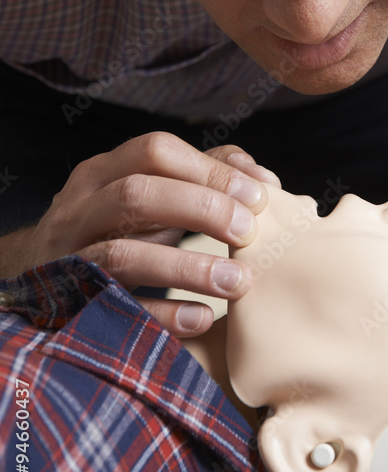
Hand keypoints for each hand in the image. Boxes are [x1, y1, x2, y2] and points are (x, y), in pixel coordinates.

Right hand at [2, 133, 279, 337]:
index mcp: (101, 172)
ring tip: (237, 282)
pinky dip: (162, 315)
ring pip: (123, 254)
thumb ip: (202, 178)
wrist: (39, 282)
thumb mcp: (147, 195)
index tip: (258, 195)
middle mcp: (78, 209)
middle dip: (200, 210)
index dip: (210, 171)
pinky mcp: (71, 305)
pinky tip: (202, 319)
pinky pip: (117, 310)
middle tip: (248, 232)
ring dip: (187, 268)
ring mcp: (69, 258)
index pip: (155, 152)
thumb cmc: (113, 230)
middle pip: (137, 195)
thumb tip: (264, 179)